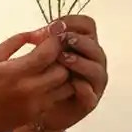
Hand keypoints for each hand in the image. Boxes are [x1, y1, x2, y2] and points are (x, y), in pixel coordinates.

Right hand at [0, 22, 73, 131]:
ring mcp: (31, 107)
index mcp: (14, 73)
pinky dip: (53, 90)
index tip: (50, 35)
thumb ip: (14, 42)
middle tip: (51, 52)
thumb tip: (38, 32)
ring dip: (61, 76)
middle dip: (61, 59)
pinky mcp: (31, 118)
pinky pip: (54, 100)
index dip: (54, 41)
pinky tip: (40, 83)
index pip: (49, 53)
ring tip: (48, 68)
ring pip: (64, 89)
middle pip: (63, 71)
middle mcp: (27, 92)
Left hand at [31, 15, 107, 131]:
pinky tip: (72, 84)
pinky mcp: (90, 102)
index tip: (52, 27)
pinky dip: (83, 88)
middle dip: (77, 40)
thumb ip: (43, 42)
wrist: (39, 109)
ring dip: (80, 61)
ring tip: (63, 59)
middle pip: (93, 45)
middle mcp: (94, 61)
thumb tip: (35, 34)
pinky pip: (91, 94)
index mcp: (84, 45)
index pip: (87, 25)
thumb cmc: (41, 78)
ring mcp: (94, 82)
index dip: (72, 22)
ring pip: (96, 68)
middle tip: (60, 40)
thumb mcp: (41, 56)